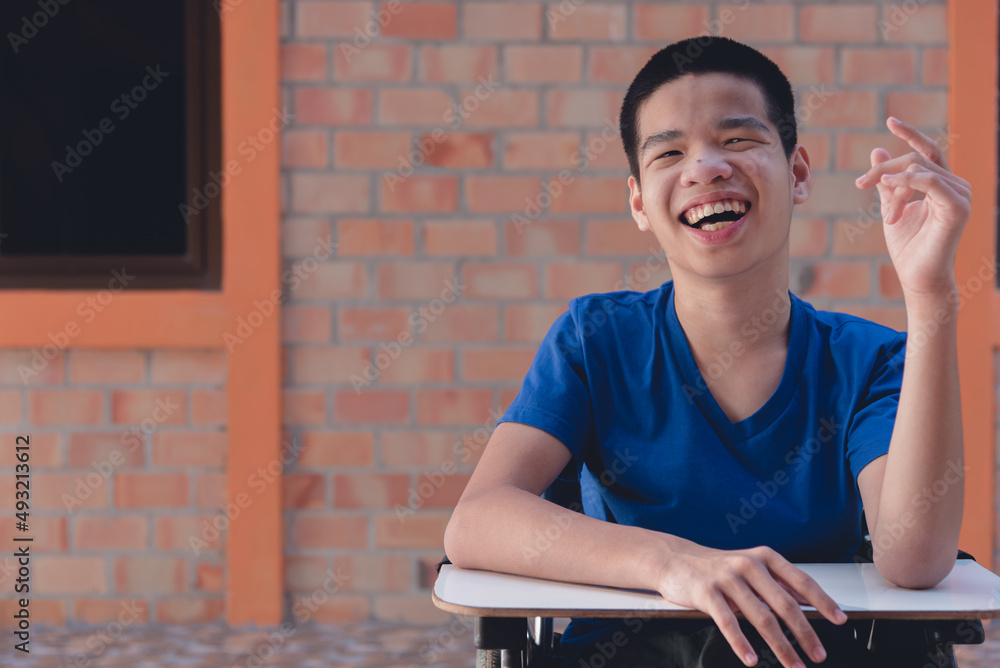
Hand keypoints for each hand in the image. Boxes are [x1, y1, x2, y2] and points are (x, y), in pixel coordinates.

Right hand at [655, 544, 846, 667]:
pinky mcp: (707, 591)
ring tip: (793, 665)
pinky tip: (751, 659)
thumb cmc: (717, 568)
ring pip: (761, 616)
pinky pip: (728, 622)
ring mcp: (727, 577)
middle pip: (785, 603)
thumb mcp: (750, 568)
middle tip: (819, 654)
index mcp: (764, 557)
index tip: (840, 620)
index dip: (823, 601)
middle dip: (805, 633)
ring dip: (780, 645)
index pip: (801, 580)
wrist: (675, 560)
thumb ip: (778, 584)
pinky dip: (742, 643)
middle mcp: (748, 564)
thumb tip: (811, 602)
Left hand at [854, 117, 970, 298]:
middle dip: (885, 169)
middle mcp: (955, 185)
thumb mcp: (891, 206)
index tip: (890, 120)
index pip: (927, 151)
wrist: (918, 275)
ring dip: (893, 187)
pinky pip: (930, 181)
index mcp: (941, 184)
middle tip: (861, 183)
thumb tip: (877, 151)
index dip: (910, 134)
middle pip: (916, 159)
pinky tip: (889, 185)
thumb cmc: (907, 246)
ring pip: (919, 169)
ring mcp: (960, 194)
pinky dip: (907, 181)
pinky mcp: (959, 206)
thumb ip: (887, 181)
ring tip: (886, 213)